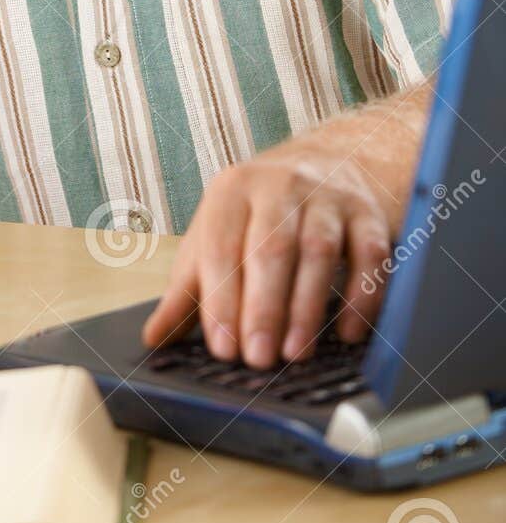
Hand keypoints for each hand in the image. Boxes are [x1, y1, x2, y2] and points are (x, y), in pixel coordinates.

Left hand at [142, 140, 395, 368]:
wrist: (324, 163)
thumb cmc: (257, 214)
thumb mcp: (213, 238)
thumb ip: (186, 290)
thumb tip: (153, 338)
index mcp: (232, 190)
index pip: (221, 246)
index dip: (221, 299)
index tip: (224, 348)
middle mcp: (279, 186)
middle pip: (270, 247)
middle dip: (264, 307)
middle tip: (259, 358)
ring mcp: (327, 197)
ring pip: (319, 250)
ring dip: (307, 307)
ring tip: (296, 354)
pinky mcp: (367, 213)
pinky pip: (369, 254)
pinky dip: (361, 295)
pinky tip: (346, 333)